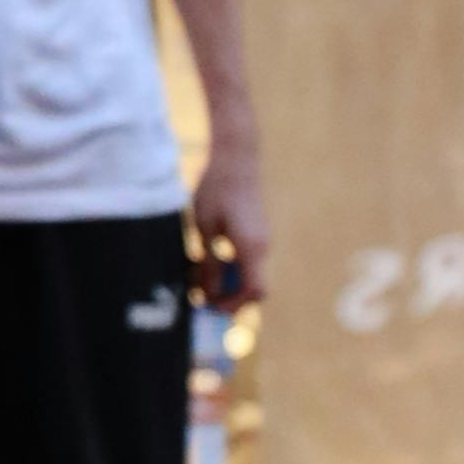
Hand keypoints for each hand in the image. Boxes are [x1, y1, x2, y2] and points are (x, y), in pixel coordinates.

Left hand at [191, 137, 271, 307]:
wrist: (236, 157)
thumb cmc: (216, 189)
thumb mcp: (204, 228)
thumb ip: (208, 263)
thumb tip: (208, 293)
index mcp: (251, 248)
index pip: (254, 291)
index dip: (234, 304)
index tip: (210, 306)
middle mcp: (263, 246)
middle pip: (253, 287)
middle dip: (230, 298)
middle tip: (201, 298)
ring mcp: (262, 239)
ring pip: (250, 274)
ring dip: (228, 282)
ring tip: (200, 277)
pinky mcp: (257, 232)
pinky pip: (248, 260)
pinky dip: (231, 268)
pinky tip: (209, 258)